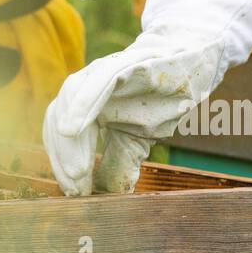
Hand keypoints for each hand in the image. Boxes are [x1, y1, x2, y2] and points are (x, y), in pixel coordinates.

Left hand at [43, 30, 221, 195]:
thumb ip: (119, 160)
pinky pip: (98, 80)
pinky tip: (71, 127)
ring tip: (77, 170)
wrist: (193, 59)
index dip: (62, 160)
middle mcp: (88, 84)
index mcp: (86, 102)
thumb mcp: (138, 136)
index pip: (61, 131)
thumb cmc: (162, 98)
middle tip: (75, 185)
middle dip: (63, 153)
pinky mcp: (126, 61)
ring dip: (70, 137)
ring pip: (71, 96)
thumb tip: (107, 194)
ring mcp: (105, 69)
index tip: (73, 190)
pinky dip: (82, 103)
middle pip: (59, 115)